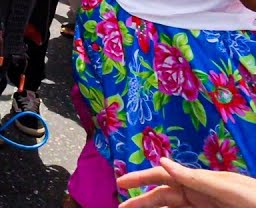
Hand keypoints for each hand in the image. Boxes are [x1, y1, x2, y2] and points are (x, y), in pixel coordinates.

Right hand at [118, 157, 255, 207]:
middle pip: (163, 197)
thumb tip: (163, 161)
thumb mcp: (227, 187)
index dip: (140, 178)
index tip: (120, 183)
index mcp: (200, 181)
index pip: (163, 177)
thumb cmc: (255, 199)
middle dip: (141, 201)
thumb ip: (195, 177)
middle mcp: (199, 195)